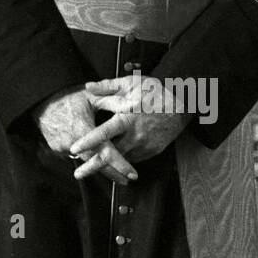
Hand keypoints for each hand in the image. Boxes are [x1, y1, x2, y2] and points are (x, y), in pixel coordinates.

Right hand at [34, 84, 135, 184]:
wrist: (40, 100)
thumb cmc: (67, 96)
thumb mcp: (91, 96)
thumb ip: (112, 101)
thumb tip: (132, 105)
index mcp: (83, 129)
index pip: (106, 152)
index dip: (120, 165)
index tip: (132, 175)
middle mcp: (73, 142)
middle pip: (96, 164)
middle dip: (113, 173)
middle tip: (126, 180)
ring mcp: (63, 147)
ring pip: (85, 161)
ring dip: (99, 166)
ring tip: (114, 171)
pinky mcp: (58, 149)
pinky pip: (75, 156)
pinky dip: (86, 157)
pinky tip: (93, 156)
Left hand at [69, 75, 190, 177]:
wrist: (183, 104)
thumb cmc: (154, 91)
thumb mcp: (130, 83)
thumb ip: (107, 86)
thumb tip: (87, 86)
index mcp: (126, 118)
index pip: (104, 133)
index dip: (88, 141)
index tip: (74, 148)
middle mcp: (135, 135)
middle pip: (111, 154)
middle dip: (93, 166)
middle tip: (77, 174)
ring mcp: (145, 145)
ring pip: (122, 159)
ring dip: (108, 164)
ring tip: (90, 167)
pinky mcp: (152, 150)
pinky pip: (133, 158)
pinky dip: (123, 160)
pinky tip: (113, 160)